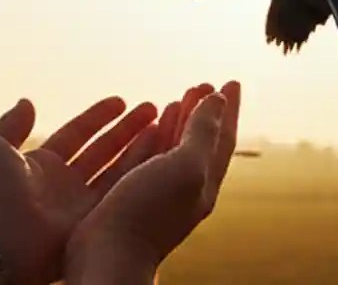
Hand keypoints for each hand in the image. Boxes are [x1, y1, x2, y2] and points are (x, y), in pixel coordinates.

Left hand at [0, 96, 158, 284]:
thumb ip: (10, 124)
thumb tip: (27, 102)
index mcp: (41, 165)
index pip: (77, 134)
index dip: (98, 117)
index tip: (121, 100)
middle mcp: (65, 183)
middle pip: (103, 149)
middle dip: (127, 129)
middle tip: (152, 109)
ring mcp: (80, 203)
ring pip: (117, 168)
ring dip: (139, 146)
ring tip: (164, 124)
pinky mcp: (94, 220)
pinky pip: (121, 189)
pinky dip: (139, 169)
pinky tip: (158, 148)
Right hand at [66, 81, 241, 282]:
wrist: (106, 256)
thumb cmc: (148, 211)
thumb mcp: (186, 166)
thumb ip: (203, 133)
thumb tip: (218, 100)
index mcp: (204, 183)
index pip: (223, 138)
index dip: (228, 109)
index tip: (231, 81)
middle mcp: (185, 189)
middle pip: (200, 142)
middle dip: (204, 112)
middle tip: (205, 85)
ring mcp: (158, 193)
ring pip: (174, 148)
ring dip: (180, 121)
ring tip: (180, 97)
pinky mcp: (131, 195)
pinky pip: (149, 157)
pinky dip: (153, 136)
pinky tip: (147, 125)